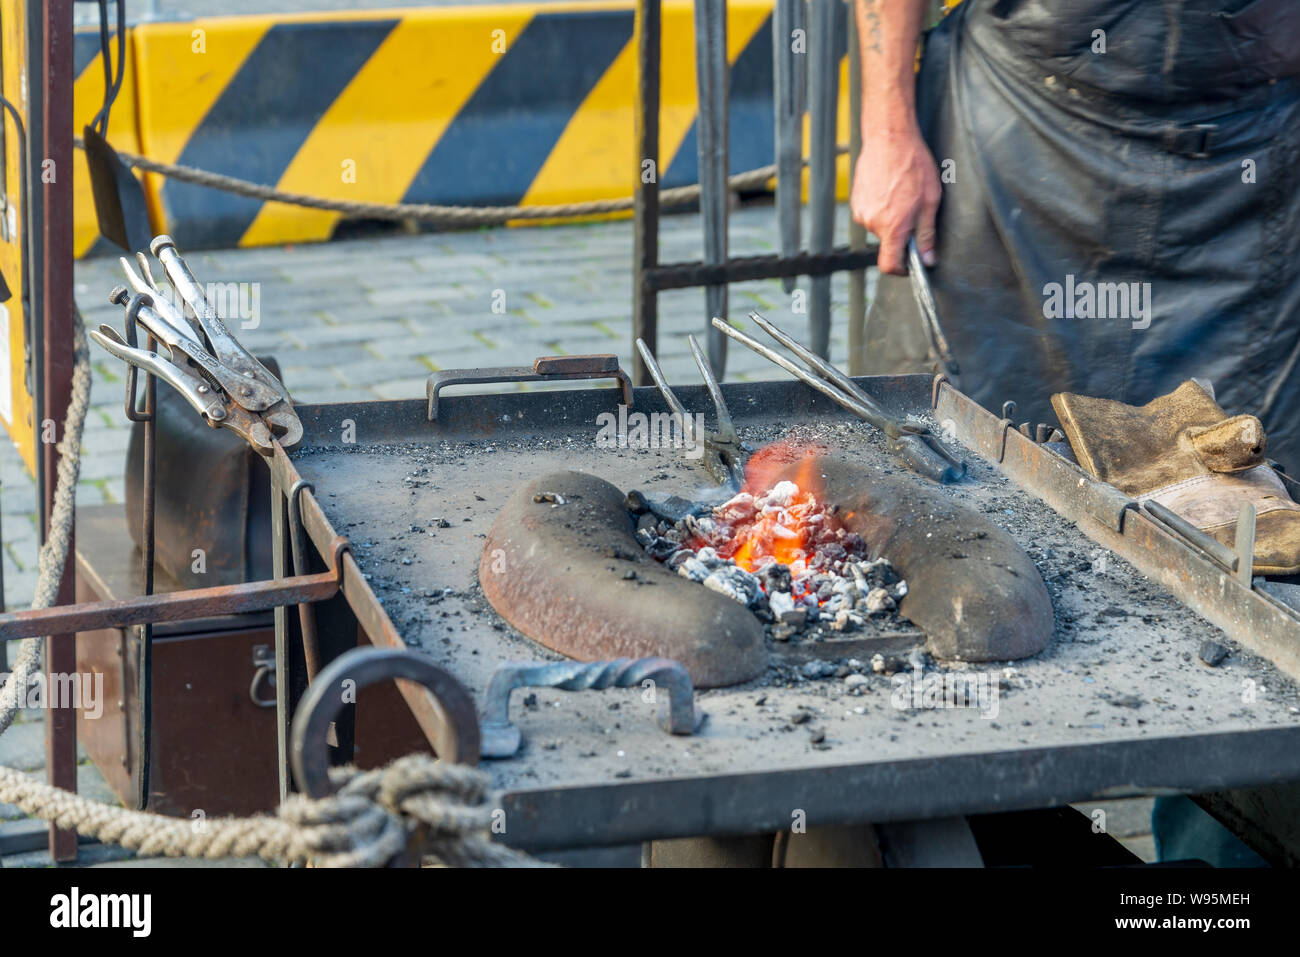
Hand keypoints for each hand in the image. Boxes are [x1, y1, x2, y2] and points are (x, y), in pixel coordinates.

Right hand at [850, 127, 941, 275]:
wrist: (889, 138)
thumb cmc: (913, 165)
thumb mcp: (930, 201)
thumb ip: (927, 234)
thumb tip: (928, 259)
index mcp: (892, 227)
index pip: (889, 265)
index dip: (901, 270)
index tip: (910, 264)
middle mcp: (872, 223)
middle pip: (887, 242)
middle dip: (901, 232)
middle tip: (914, 209)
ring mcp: (861, 211)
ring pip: (879, 227)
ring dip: (891, 217)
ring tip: (901, 193)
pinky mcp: (855, 200)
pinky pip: (871, 213)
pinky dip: (881, 207)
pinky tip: (890, 187)